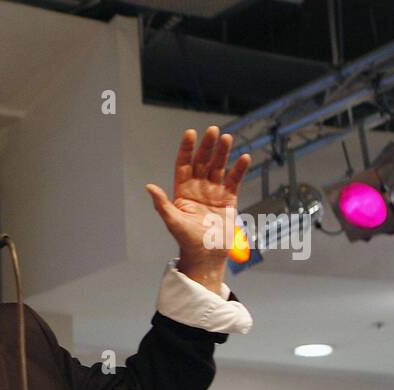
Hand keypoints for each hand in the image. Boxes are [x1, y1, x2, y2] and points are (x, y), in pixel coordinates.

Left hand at [145, 126, 250, 293]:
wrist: (207, 255)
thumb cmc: (187, 241)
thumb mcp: (173, 222)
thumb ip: (162, 204)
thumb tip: (149, 187)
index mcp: (182, 192)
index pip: (184, 165)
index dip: (186, 149)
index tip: (190, 133)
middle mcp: (198, 188)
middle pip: (203, 162)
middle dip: (207, 146)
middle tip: (213, 130)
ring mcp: (214, 192)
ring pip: (219, 167)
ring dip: (223, 153)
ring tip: (227, 138)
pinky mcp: (229, 199)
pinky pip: (235, 180)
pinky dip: (239, 169)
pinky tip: (244, 158)